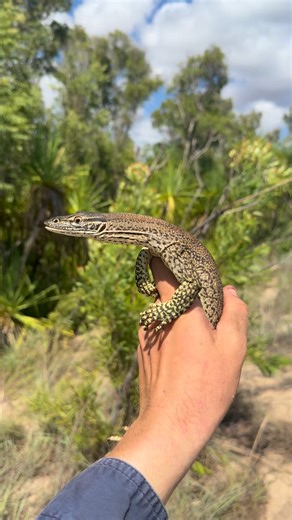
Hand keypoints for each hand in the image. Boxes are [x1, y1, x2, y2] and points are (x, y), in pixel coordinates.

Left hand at [107, 258, 247, 502]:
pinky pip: (160, 331)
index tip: (179, 252)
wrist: (170, 425)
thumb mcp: (232, 348)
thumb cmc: (204, 385)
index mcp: (178, 308)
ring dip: (182, 319)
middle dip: (188, 295)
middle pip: (168, 291)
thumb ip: (234, 313)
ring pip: (165, 314)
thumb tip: (230, 292)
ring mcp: (145, 334)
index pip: (163, 266)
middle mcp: (155, 316)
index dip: (169, 255)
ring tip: (202, 346)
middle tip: (210, 316)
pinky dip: (173, 335)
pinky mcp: (143, 351)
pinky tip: (188, 361)